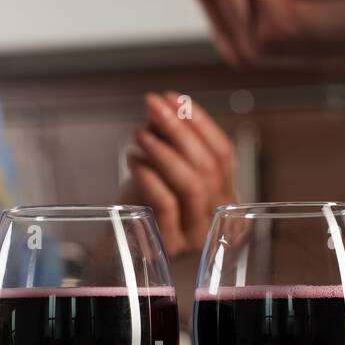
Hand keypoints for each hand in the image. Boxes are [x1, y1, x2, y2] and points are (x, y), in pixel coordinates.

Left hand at [120, 90, 235, 257]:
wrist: (119, 245)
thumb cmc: (142, 203)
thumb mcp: (158, 166)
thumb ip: (166, 137)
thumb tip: (164, 103)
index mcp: (225, 198)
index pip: (224, 154)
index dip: (200, 123)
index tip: (176, 98)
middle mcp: (217, 219)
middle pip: (209, 167)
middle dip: (179, 130)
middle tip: (154, 106)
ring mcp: (196, 237)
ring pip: (191, 185)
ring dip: (165, 152)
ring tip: (141, 133)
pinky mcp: (170, 246)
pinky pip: (166, 205)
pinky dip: (149, 176)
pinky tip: (133, 160)